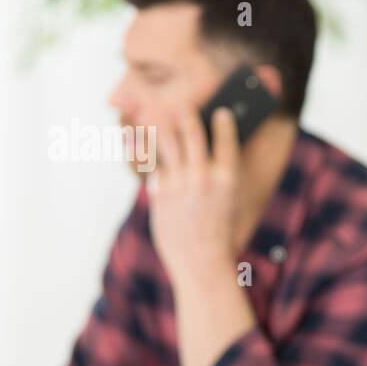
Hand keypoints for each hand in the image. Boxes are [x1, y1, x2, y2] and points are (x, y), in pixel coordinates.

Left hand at [146, 106, 242, 283]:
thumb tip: (203, 153)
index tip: (220, 112)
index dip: (223, 122)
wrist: (201, 261)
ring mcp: (180, 183)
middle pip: (192, 133)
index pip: (226, 139)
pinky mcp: (160, 192)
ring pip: (166, 142)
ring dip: (163, 126)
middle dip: (187, 114)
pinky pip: (151, 163)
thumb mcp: (228, 202)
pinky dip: (144, 150)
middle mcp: (204, 176)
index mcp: (228, 179)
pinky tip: (138, 140)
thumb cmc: (218, 232)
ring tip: (160, 117)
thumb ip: (217, 177)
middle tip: (183, 104)